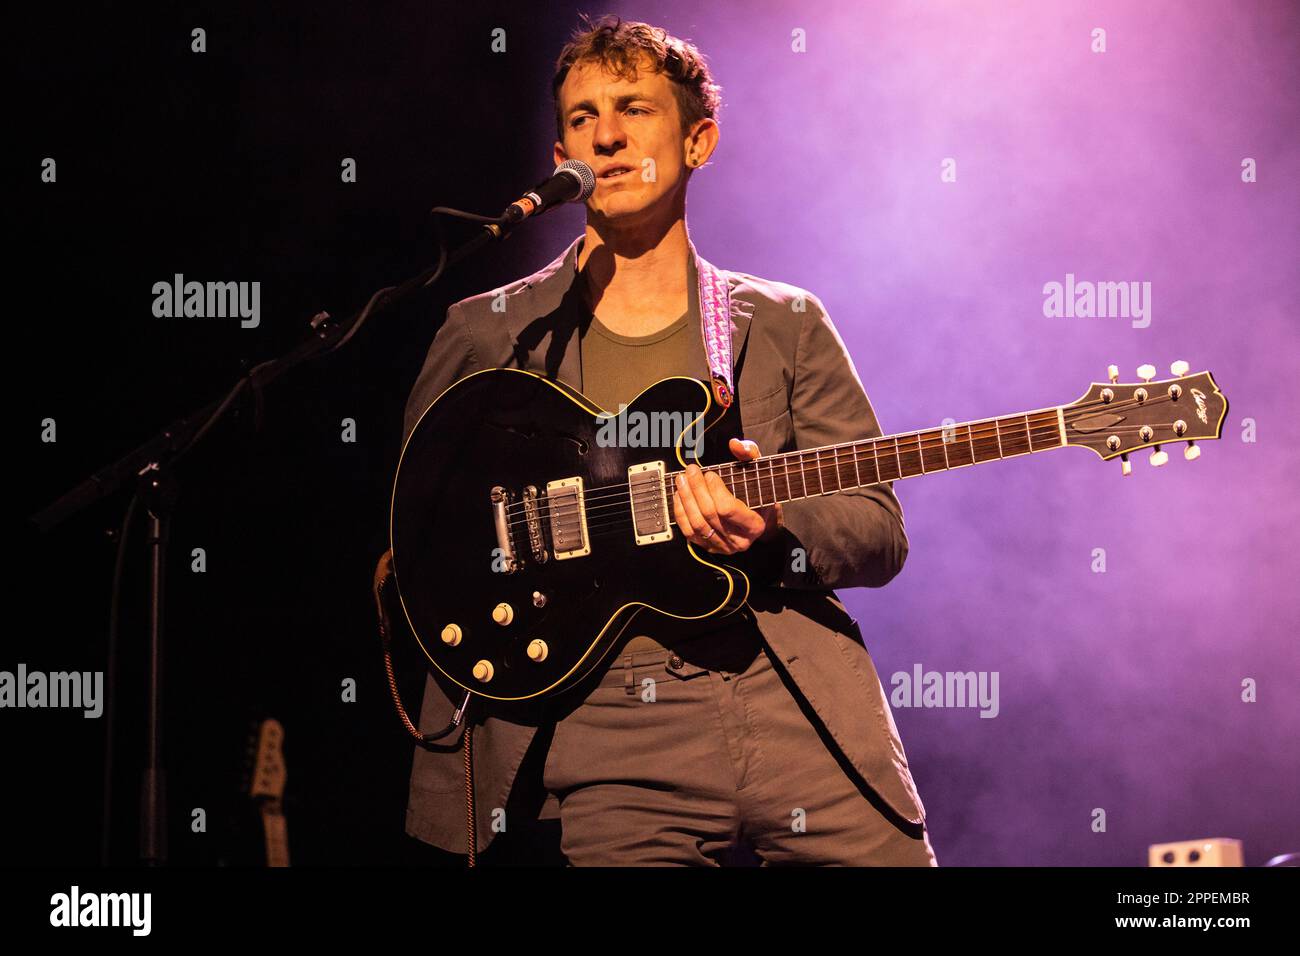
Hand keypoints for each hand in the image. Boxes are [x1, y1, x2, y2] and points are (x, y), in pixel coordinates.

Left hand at [673, 438, 783, 553]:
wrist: (758, 521)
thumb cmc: (758, 494)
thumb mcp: (760, 472)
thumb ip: (750, 455)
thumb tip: (734, 444)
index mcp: (755, 525)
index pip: (728, 509)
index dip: (715, 490)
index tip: (710, 474)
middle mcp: (739, 541)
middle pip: (709, 514)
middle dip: (696, 489)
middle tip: (690, 471)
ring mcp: (722, 547)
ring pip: (697, 524)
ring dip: (686, 499)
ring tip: (681, 480)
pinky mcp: (708, 547)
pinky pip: (689, 532)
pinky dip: (681, 513)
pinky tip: (679, 495)